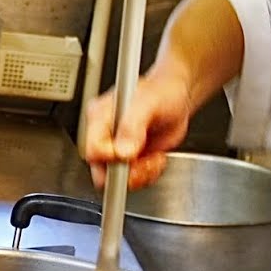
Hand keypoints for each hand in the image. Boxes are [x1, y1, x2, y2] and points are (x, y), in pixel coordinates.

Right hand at [83, 62, 193, 189]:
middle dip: (126, 171)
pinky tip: (157, 158)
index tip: (131, 154)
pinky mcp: (132, 158)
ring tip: (155, 157)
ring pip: (117, 178)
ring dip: (140, 173)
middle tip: (146, 160)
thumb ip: (133, 124)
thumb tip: (123, 150)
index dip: (110, 158)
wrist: (178, 97)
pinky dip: (148, 173)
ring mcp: (118, 148)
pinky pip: (134, 178)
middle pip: (101, 169)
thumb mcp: (149, 102)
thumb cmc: (162, 91)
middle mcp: (105, 134)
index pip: (92, 149)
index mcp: (100, 117)